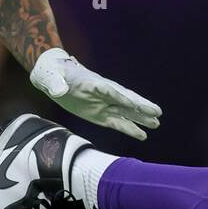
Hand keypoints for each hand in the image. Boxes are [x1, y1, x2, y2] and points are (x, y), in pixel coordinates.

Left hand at [30, 47, 161, 140]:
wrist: (53, 76)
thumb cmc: (52, 73)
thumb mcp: (50, 76)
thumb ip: (55, 83)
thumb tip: (59, 90)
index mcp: (90, 82)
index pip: (107, 89)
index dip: (119, 96)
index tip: (132, 103)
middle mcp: (101, 94)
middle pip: (124, 99)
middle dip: (139, 105)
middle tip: (157, 111)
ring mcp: (103, 105)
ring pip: (125, 112)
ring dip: (140, 118)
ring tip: (157, 124)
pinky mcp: (100, 115)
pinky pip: (117, 123)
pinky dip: (129, 129)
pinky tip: (143, 135)